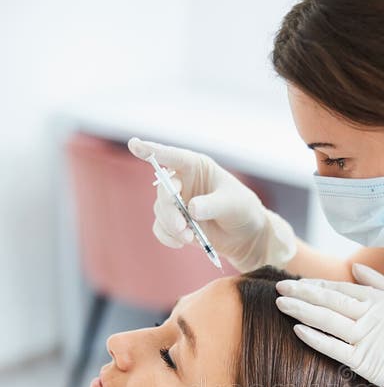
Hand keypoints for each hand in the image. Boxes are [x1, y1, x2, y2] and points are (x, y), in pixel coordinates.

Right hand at [128, 137, 296, 271]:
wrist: (246, 235)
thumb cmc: (242, 209)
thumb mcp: (233, 203)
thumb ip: (212, 204)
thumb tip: (192, 209)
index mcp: (196, 166)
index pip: (172, 156)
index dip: (152, 150)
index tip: (134, 144)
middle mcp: (182, 182)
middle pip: (163, 191)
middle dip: (169, 209)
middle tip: (181, 226)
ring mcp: (177, 203)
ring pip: (160, 212)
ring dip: (171, 226)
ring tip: (190, 237)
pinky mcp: (176, 223)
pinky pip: (161, 228)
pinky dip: (168, 237)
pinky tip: (183, 242)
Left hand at [275, 262, 383, 386]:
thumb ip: (379, 283)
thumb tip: (353, 268)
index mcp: (381, 299)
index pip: (340, 288)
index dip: (316, 285)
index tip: (297, 283)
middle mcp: (373, 315)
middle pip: (329, 300)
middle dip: (301, 292)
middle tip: (279, 286)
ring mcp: (368, 338)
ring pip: (326, 320)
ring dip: (301, 310)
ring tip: (280, 303)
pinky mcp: (365, 363)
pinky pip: (333, 348)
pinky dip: (314, 337)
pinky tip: (296, 329)